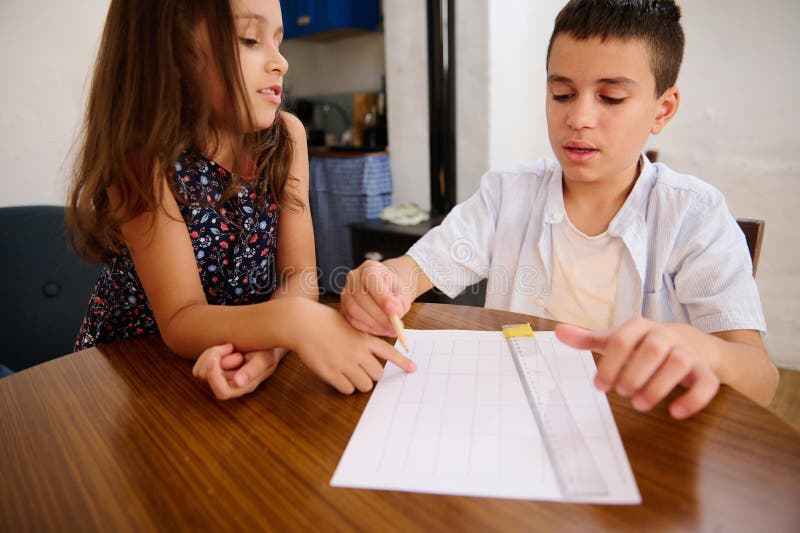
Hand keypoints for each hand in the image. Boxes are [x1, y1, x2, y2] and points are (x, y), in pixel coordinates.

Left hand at [192, 344, 286, 399]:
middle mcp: (230, 386)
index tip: (215, 358)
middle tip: (230, 346)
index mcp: (244, 387)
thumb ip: (253, 370)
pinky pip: (200, 365)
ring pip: (201, 371)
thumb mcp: (264, 359)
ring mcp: (220, 379)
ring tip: (230, 347)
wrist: (266, 345)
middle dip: (215, 357)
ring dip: (212, 354)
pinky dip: (209, 354)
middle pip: (207, 377)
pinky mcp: (213, 371)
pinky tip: (225, 349)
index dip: (215, 376)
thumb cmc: (267, 353)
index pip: (223, 392)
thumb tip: (238, 383)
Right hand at [294, 301, 415, 393]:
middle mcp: (358, 352)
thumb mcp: (348, 323)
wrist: (302, 323)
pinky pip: (347, 390)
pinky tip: (338, 376)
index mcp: (364, 338)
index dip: (402, 362)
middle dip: (372, 374)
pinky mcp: (331, 373)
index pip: (389, 352)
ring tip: (349, 373)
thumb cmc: (324, 321)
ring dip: (359, 382)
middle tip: (362, 370)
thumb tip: (371, 350)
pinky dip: (345, 386)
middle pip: (378, 374)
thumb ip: (362, 337)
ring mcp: (345, 364)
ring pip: (365, 385)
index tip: (413, 368)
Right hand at [341, 260, 413, 335]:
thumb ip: (400, 301)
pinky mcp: (344, 307)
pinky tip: (381, 329)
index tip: (396, 312)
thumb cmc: (394, 289)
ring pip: (355, 310)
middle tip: (395, 326)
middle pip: (361, 297)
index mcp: (369, 268)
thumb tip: (396, 314)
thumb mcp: (403, 291)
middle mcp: (354, 278)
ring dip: (374, 324)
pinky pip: (352, 320)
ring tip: (390, 329)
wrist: (387, 289)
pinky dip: (368, 328)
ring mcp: (346, 293)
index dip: (383, 297)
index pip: (372, 280)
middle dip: (380, 315)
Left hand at [555, 318, 721, 418]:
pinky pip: (706, 384)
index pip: (622, 340)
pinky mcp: (707, 372)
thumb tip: (558, 331)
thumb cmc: (646, 345)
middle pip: (651, 350)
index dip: (609, 364)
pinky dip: (693, 400)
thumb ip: (589, 339)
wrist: (695, 344)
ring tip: (640, 404)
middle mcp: (666, 336)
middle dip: (634, 374)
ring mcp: (689, 353)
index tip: (600, 385)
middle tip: (622, 393)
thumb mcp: (619, 340)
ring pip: (678, 365)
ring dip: (657, 387)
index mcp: (641, 327)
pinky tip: (675, 413)